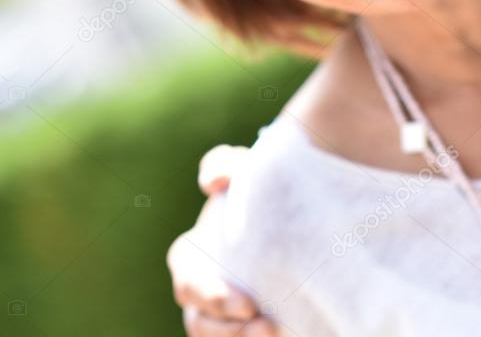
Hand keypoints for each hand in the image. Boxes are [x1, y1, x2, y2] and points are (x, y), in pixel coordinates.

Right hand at [168, 145, 278, 336]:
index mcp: (188, 258)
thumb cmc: (252, 189)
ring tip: (277, 331)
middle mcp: (200, 292)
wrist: (286, 211)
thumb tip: (213, 183)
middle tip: (267, 325)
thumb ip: (223, 164)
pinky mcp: (245, 321)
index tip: (247, 303)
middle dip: (231, 329)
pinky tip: (289, 331)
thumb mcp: (239, 168)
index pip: (188, 287)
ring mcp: (221, 313)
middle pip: (202, 324)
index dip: (212, 298)